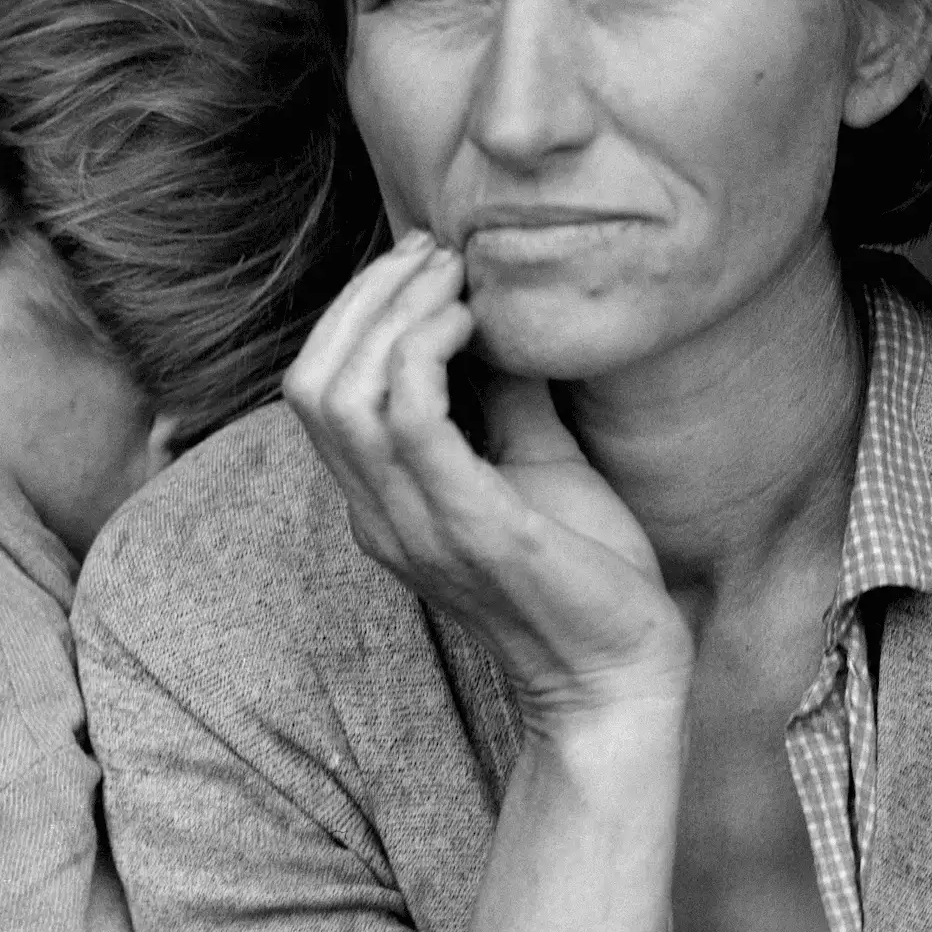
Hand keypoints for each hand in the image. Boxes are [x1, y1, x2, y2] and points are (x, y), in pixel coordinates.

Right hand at [284, 234, 691, 727]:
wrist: (620, 676)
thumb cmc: (584, 576)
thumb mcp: (536, 465)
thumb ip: (506, 398)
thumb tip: (504, 315)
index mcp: (383, 503)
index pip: (316, 390)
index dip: (355, 312)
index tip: (424, 263)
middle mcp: (379, 516)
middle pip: (310, 381)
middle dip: (364, 297)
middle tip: (435, 254)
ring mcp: (414, 525)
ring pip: (341, 393)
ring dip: (394, 312)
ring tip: (455, 279)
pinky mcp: (468, 527)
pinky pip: (409, 421)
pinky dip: (428, 352)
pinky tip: (475, 325)